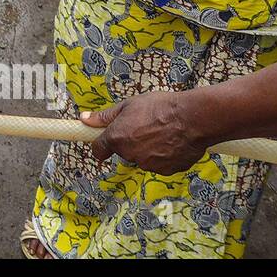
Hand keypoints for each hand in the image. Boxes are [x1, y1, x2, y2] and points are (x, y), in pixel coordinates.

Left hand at [82, 93, 209, 174]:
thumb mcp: (128, 105)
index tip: (104, 142)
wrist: (193, 118)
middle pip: (124, 152)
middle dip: (131, 142)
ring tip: (163, 132)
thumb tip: (84, 118)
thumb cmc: (161, 107)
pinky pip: (160, 164)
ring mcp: (149, 165)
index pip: (99, 149)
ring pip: (143, 158)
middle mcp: (130, 155)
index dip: (101, 145)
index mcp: (117, 138)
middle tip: (146, 126)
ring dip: (149, 149)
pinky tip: (173, 142)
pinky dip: (164, 156)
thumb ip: (105, 116)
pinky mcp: (166, 171)